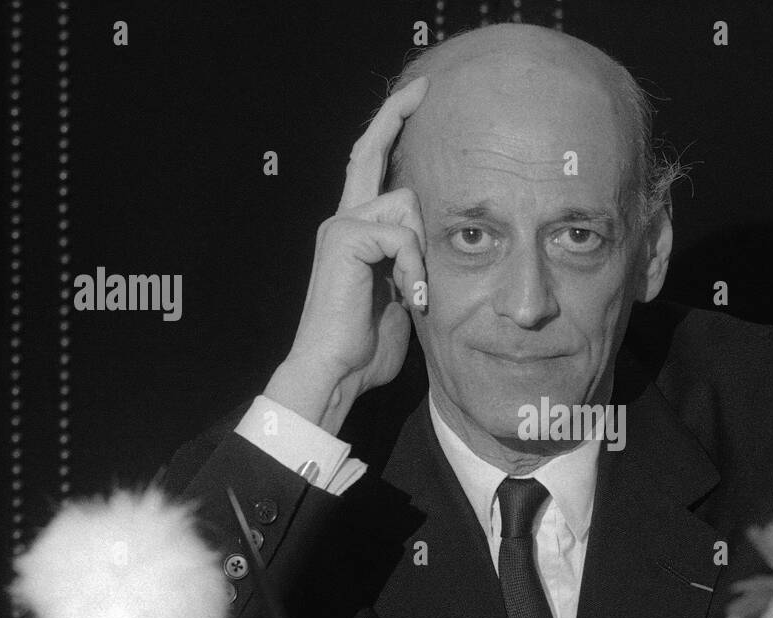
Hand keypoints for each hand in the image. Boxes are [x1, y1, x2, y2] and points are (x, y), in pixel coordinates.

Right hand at [265, 75, 429, 433]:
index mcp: (356, 232)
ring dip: (423, 249)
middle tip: (425, 89)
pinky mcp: (345, 238)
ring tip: (413, 290)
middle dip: (396, 115)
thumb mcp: (401, 299)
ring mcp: (341, 226)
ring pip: (406, 203)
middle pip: (369, 151)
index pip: (369, 169)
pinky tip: (408, 296)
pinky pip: (403, 235)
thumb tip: (437, 255)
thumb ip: (412, 267)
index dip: (389, 131)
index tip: (415, 100)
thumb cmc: (366, 348)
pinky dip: (414, 268)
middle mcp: (343, 220)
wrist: (335, 372)